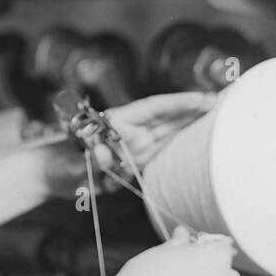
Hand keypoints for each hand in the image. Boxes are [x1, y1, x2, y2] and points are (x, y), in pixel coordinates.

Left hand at [36, 90, 214, 198]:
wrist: (50, 175)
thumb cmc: (58, 165)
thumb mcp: (71, 161)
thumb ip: (88, 157)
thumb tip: (103, 152)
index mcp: (117, 123)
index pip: (154, 107)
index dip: (180, 103)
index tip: (204, 100)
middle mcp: (130, 129)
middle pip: (168, 115)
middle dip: (195, 108)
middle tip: (225, 104)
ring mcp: (135, 144)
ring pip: (170, 129)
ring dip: (193, 123)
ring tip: (221, 118)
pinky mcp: (136, 159)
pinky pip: (164, 148)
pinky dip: (183, 143)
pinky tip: (202, 141)